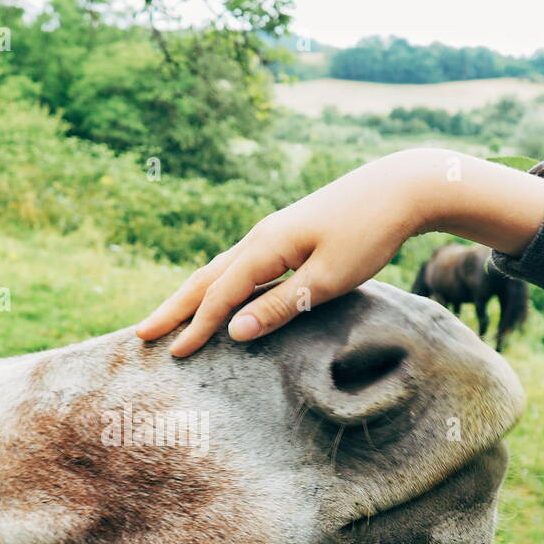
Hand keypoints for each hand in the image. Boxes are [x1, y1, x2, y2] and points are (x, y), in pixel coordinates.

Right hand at [134, 149, 543, 355]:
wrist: (400, 187)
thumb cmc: (369, 234)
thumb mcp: (327, 279)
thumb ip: (280, 306)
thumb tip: (234, 331)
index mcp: (266, 248)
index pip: (220, 295)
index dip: (196, 327)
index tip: (174, 355)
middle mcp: (260, 237)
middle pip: (207, 278)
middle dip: (174, 308)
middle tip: (142, 334)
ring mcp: (272, 234)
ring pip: (221, 270)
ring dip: (193, 296)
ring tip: (169, 318)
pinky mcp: (287, 235)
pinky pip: (241, 266)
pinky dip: (219, 286)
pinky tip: (219, 296)